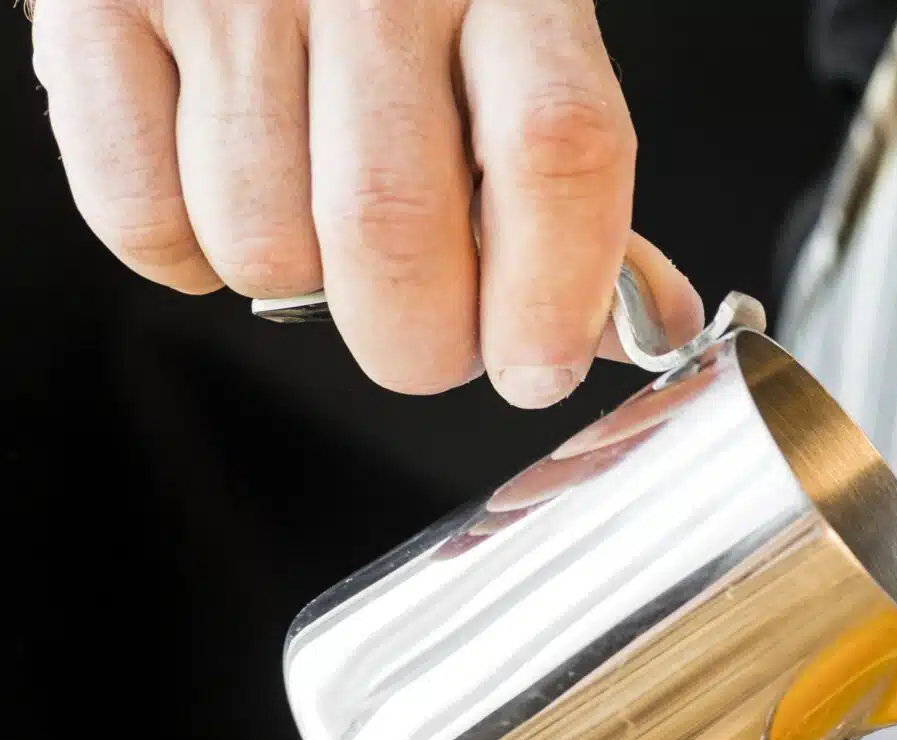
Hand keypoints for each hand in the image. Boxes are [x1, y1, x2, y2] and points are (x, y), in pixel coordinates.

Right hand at [30, 0, 700, 406]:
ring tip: (314, 222)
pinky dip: (185, 259)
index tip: (536, 369)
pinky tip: (221, 203)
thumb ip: (561, 175)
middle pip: (390, 226)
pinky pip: (139, 214)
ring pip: (262, 246)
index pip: (553, 150)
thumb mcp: (516, 33)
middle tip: (424, 334)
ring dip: (299, 289)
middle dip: (415, 339)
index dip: (552, 292)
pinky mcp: (100, 0)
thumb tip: (619, 326)